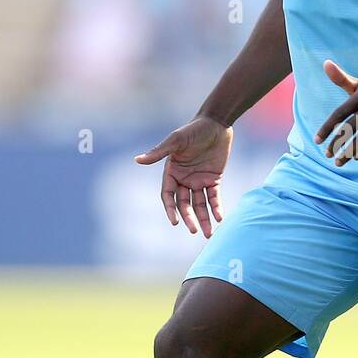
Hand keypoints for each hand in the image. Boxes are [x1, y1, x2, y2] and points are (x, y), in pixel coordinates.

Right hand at [135, 116, 231, 235]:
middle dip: (189, 218)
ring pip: (200, 204)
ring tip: (209, 234)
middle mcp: (184, 179)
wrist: (216, 123)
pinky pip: (214, 197)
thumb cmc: (193, 130)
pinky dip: (217, 208)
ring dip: (204, 219)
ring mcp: (199, 180)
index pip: (168, 195)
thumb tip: (137, 160)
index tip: (175, 222)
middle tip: (195, 231)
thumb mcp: (175, 140)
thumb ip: (159, 152)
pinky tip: (220, 218)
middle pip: (184, 204)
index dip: (171, 209)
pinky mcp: (213, 179)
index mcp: (171, 172)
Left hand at [314, 59, 357, 165]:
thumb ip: (341, 78)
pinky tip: (356, 157)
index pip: (341, 113)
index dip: (328, 127)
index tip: (317, 140)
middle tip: (327, 154)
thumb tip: (325, 63)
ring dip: (350, 151)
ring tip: (338, 161)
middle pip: (352, 127)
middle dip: (338, 142)